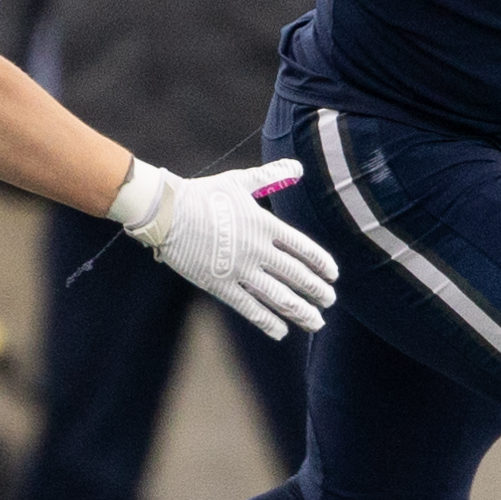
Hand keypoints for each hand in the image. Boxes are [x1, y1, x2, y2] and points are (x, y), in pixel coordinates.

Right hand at [109, 157, 337, 338]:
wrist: (167, 211)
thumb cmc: (203, 194)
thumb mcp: (240, 181)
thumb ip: (271, 177)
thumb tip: (299, 168)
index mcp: (264, 224)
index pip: (303, 248)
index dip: (322, 263)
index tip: (333, 275)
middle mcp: (257, 249)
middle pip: (296, 275)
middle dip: (317, 291)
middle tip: (329, 301)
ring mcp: (239, 269)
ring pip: (278, 297)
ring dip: (301, 312)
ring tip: (316, 323)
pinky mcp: (220, 285)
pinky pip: (249, 308)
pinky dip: (268, 322)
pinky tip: (282, 331)